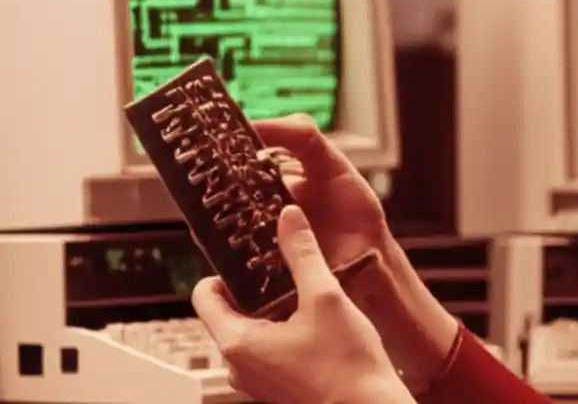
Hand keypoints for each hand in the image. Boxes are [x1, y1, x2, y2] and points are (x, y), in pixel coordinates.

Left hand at [253, 114, 460, 395]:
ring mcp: (256, 379)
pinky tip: (316, 318)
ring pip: (252, 329)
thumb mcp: (325, 298)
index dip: (225, 267)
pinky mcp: (276, 386)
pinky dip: (285, 328)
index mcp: (237, 342)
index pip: (204, 294)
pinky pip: (268, 348)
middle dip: (257, 285)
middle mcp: (238, 365)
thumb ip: (303, 254)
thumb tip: (288, 217)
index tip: (251, 253)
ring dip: (274, 308)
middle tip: (284, 263)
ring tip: (305, 289)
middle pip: (230, 310)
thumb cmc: (347, 366)